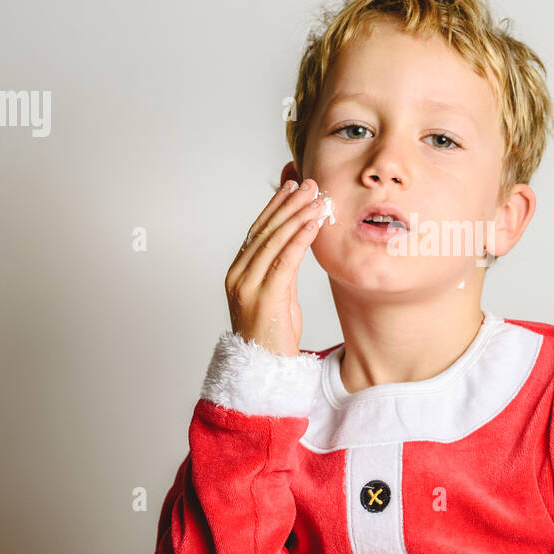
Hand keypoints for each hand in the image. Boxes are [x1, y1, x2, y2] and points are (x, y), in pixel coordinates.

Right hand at [225, 177, 325, 355]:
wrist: (262, 370)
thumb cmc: (272, 334)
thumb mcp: (278, 294)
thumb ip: (282, 268)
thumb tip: (297, 241)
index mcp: (238, 272)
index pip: (257, 231)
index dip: (275, 206)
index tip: (291, 186)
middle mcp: (239, 275)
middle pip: (265, 230)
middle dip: (288, 204)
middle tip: (308, 183)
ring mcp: (248, 286)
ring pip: (275, 241)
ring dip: (298, 216)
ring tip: (316, 198)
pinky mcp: (265, 297)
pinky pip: (285, 260)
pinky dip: (301, 238)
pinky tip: (313, 223)